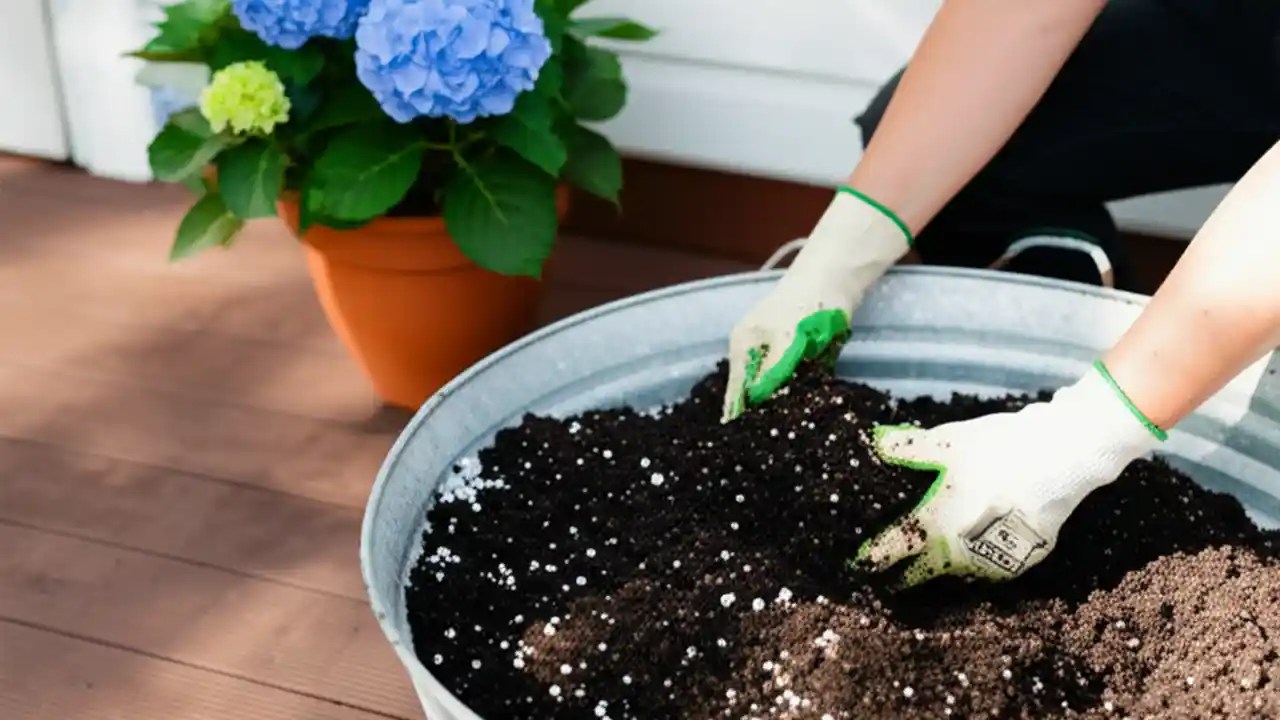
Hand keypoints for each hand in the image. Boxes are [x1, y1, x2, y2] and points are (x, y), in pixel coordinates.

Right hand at [721, 188, 910, 421]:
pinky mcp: (797, 351)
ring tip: (783, 433)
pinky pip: (793, 379)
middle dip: (759, 415)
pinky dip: (797, 392)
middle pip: (752, 391)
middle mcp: (753, 350)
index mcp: (742, 346)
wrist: (836, 276)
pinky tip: (803, 409)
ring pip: (773, 387)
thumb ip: (771, 378)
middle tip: (765, 445)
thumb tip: (757, 406)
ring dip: (779, 405)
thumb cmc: (807, 308)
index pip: (736, 392)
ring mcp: (775, 349)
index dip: (740, 418)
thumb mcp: (786, 346)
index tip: (744, 443)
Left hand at [854, 361, 1165, 586]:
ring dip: (942, 570)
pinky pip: (989, 568)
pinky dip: (975, 563)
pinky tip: (971, 555)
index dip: (874, 558)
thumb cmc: (998, 450)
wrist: (1063, 459)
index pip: (895, 551)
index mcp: (936, 526)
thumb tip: (873, 442)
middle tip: (889, 578)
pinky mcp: (1023, 560)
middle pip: (925, 571)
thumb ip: (908, 448)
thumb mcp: (947, 442)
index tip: (858, 565)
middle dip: (906, 574)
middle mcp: (961, 552)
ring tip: (929, 567)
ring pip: (958, 573)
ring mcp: (995, 561)